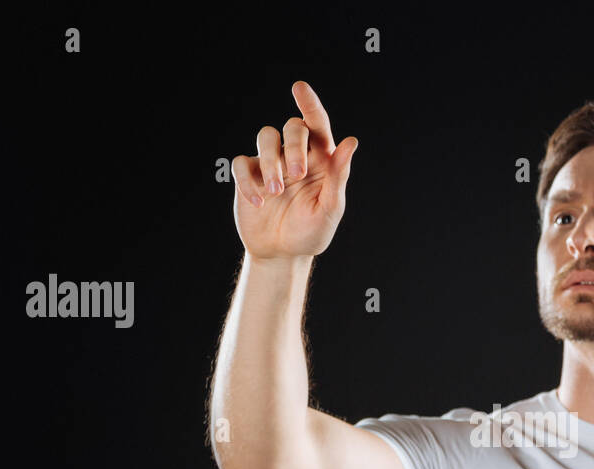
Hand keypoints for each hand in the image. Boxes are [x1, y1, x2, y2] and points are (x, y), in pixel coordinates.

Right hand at [232, 80, 358, 259]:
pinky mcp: (249, 176)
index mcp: (320, 160)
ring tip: (277, 192)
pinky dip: (249, 180)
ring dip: (271, 161)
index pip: (317, 124)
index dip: (310, 104)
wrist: (282, 254)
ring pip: (265, 136)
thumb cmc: (311, 232)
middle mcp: (295, 156)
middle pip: (291, 127)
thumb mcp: (330, 208)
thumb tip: (351, 141)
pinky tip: (259, 202)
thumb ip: (338, 175)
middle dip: (293, 145)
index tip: (300, 88)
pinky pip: (242, 163)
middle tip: (298, 174)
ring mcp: (270, 164)